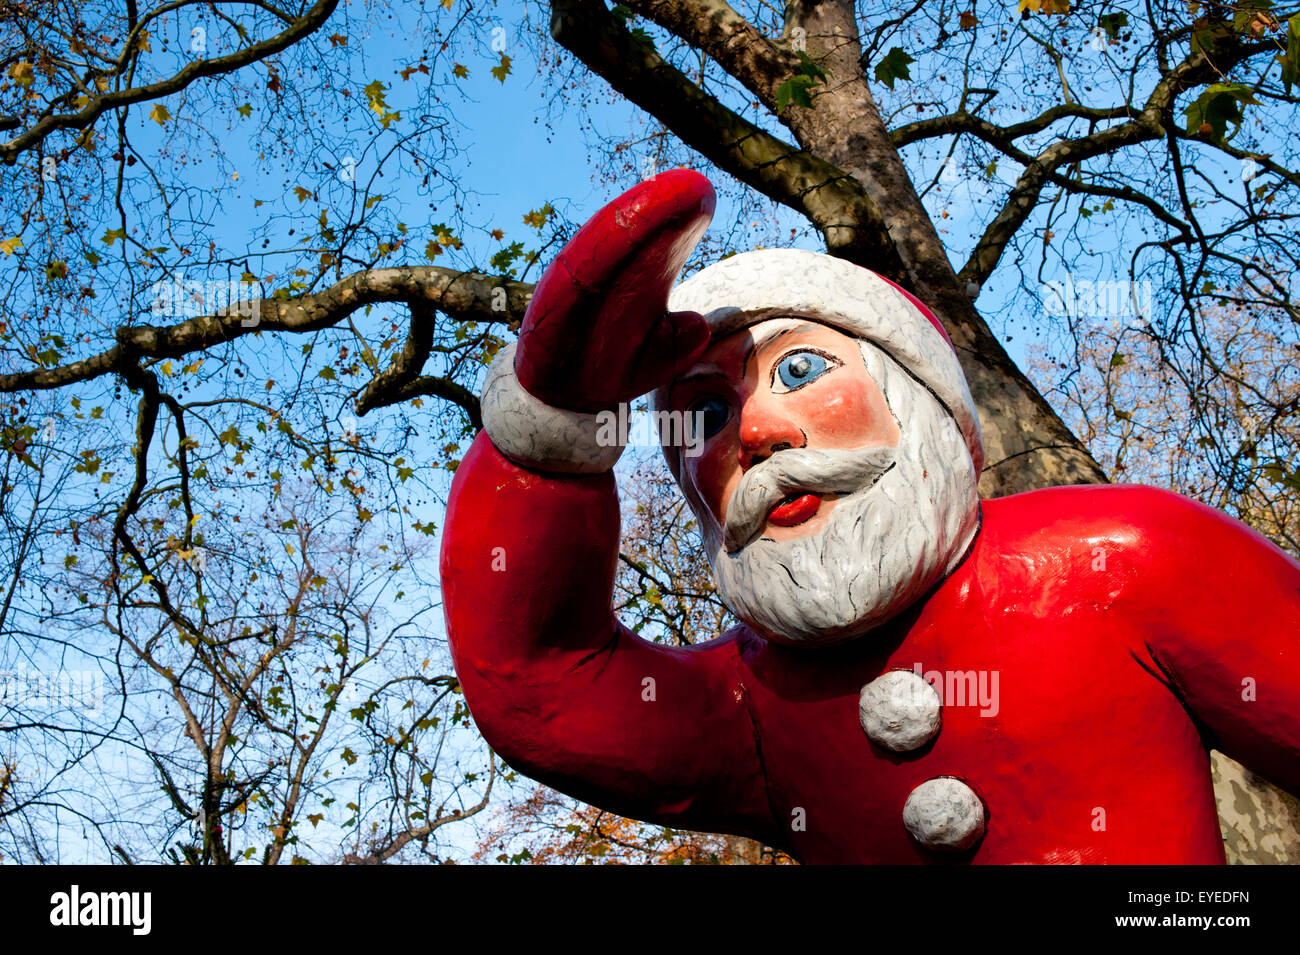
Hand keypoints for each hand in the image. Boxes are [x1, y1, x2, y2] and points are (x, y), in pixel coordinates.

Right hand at [514, 169, 714, 412]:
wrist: (563, 395)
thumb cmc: (612, 365)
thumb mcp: (655, 358)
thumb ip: (678, 344)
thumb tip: (698, 326)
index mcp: (636, 279)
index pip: (660, 242)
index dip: (682, 218)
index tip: (707, 195)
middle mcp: (608, 274)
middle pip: (632, 234)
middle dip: (659, 207)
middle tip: (695, 185)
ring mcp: (580, 286)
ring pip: (602, 248)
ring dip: (630, 222)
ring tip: (658, 200)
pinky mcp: (556, 305)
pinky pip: (575, 276)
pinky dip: (594, 254)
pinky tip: (615, 229)